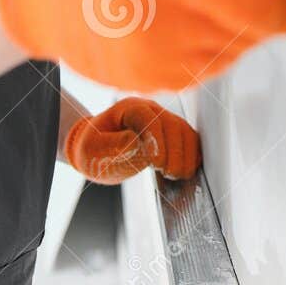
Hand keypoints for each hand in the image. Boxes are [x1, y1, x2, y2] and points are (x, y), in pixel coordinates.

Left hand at [66, 97, 199, 182]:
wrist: (99, 150)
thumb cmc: (93, 148)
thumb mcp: (94, 148)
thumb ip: (114, 144)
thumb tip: (136, 141)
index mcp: (128, 109)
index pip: (147, 117)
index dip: (155, 138)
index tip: (155, 162)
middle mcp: (150, 110)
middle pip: (171, 124)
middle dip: (174, 150)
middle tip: (168, 173)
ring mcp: (163, 120)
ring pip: (184, 131)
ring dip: (185, 155)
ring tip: (177, 175)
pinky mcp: (172, 134)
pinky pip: (189, 140)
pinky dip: (191, 155)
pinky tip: (186, 170)